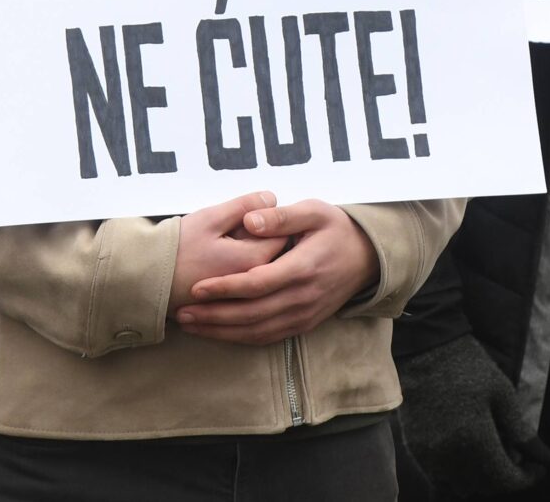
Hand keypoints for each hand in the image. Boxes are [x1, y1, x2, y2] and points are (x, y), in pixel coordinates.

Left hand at [176, 200, 379, 345]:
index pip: (257, 284)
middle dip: (213, 316)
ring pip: (256, 331)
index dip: (225, 288)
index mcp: (303, 268)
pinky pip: (267, 337)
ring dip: (221, 332)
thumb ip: (281, 216)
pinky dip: (239, 339)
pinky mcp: (303, 324)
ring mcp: (304, 315)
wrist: (367, 258)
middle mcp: (303, 297)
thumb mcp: (314, 211)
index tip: (196, 287)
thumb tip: (250, 218)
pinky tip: (217, 333)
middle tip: (181, 312)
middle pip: (251, 314)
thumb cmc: (335, 228)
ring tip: (191, 325)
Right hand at [399, 333, 544, 494]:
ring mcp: (430, 455)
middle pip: (485, 487)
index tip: (538, 466)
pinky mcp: (416, 450)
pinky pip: (440, 479)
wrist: (424, 348)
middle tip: (517, 457)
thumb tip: (544, 458)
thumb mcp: (502, 393)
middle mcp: (451, 455)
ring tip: (492, 455)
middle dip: (506, 477)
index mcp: (475, 440)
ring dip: (481, 480)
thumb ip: (521, 431)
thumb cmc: (468, 367)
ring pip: (462, 487)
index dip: (527, 477)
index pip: (506, 479)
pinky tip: (469, 454)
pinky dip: (458, 476)